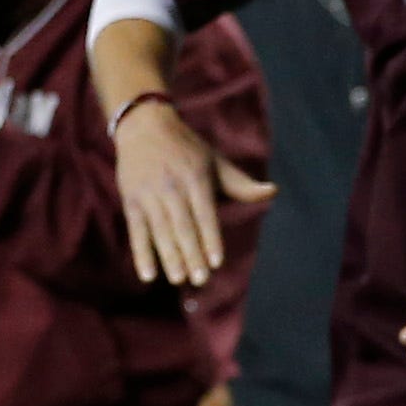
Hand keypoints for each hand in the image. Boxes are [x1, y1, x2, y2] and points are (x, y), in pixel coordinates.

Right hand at [112, 95, 270, 286]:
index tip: (216, 262)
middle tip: (199, 279)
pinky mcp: (132, 201)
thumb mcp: (215, 162)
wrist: (144, 125)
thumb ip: (242, 184)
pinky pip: (137, 231)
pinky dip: (141, 253)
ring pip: (160, 230)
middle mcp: (172, 186)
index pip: (205, 214)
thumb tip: (273, 192)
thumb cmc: (188, 150)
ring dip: (169, 257)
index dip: (210, 238)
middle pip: (182, 226)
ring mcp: (149, 194)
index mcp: (196, 177)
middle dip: (191, 254)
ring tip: (179, 279)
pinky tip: (148, 275)